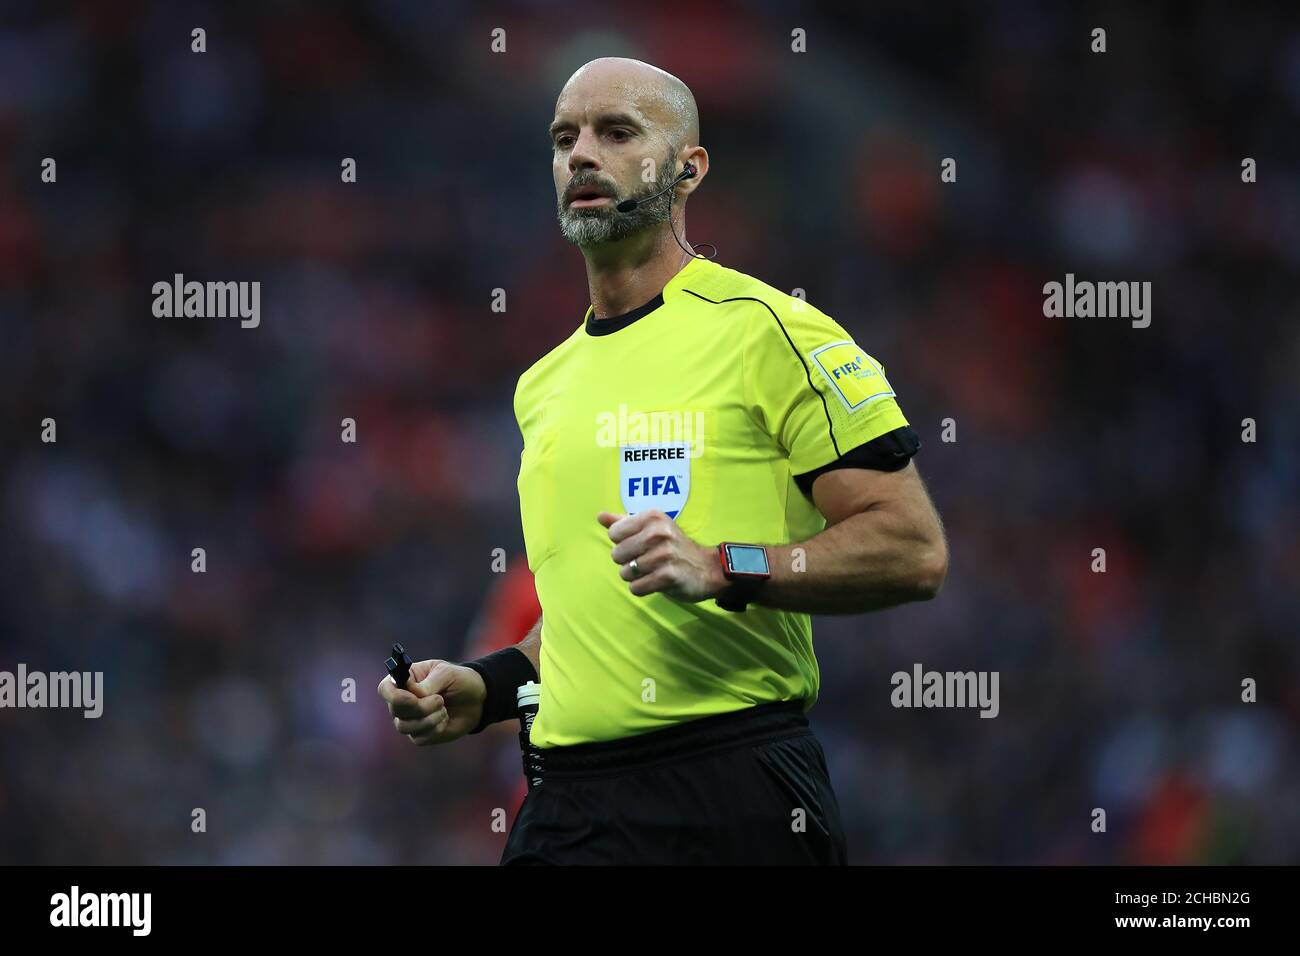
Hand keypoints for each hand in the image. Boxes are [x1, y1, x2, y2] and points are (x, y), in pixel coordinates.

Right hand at [376, 659, 485, 745]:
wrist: (476, 699)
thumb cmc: (458, 680)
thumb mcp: (447, 674)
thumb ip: (429, 683)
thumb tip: (414, 694)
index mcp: (404, 680)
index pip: (385, 689)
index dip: (395, 696)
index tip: (414, 697)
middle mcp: (402, 701)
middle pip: (395, 710)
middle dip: (420, 707)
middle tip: (440, 700)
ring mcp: (409, 720)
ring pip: (404, 727)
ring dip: (429, 718)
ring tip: (444, 708)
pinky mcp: (420, 735)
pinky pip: (419, 738)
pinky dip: (435, 728)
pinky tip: (444, 719)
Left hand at [597, 509, 726, 602]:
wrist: (707, 567)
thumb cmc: (673, 546)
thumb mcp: (652, 527)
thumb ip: (624, 522)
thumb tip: (600, 516)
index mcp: (653, 517)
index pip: (614, 533)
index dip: (622, 543)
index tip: (638, 545)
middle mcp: (659, 533)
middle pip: (617, 554)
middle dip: (627, 562)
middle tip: (646, 561)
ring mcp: (664, 555)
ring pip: (625, 573)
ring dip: (635, 577)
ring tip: (651, 571)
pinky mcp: (668, 576)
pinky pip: (636, 588)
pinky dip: (641, 588)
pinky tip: (654, 582)